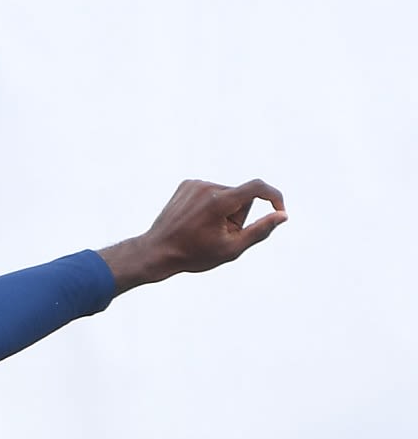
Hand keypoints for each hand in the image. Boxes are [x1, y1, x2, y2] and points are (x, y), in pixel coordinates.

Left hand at [101, 179, 285, 291]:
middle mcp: (208, 186)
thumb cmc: (193, 255)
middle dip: (237, 215)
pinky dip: (209, 206)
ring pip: (225, 195)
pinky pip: (210, 192)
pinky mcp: (186, 184)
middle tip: (219, 235)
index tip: (279, 210)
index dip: (273, 197)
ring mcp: (195, 183)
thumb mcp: (230, 249)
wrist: (156, 252)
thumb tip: (283, 216)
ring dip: (223, 212)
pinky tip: (195, 221)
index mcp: (219, 201)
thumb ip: (259, 231)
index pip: (257, 188)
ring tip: (204, 230)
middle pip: (240, 196)